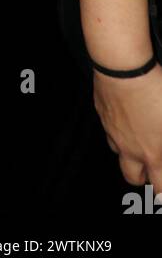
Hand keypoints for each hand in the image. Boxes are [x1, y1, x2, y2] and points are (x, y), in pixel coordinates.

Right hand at [94, 62, 161, 197]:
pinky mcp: (102, 114)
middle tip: (154, 166)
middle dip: (145, 177)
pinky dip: (117, 129)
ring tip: (140, 138)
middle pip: (133, 178)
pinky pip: (108, 128)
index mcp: (153, 153)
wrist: (123, 68)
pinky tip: (126, 115)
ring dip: (129, 152)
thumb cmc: (154, 90)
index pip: (159, 188)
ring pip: (118, 153)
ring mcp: (112, 132)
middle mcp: (130, 148)